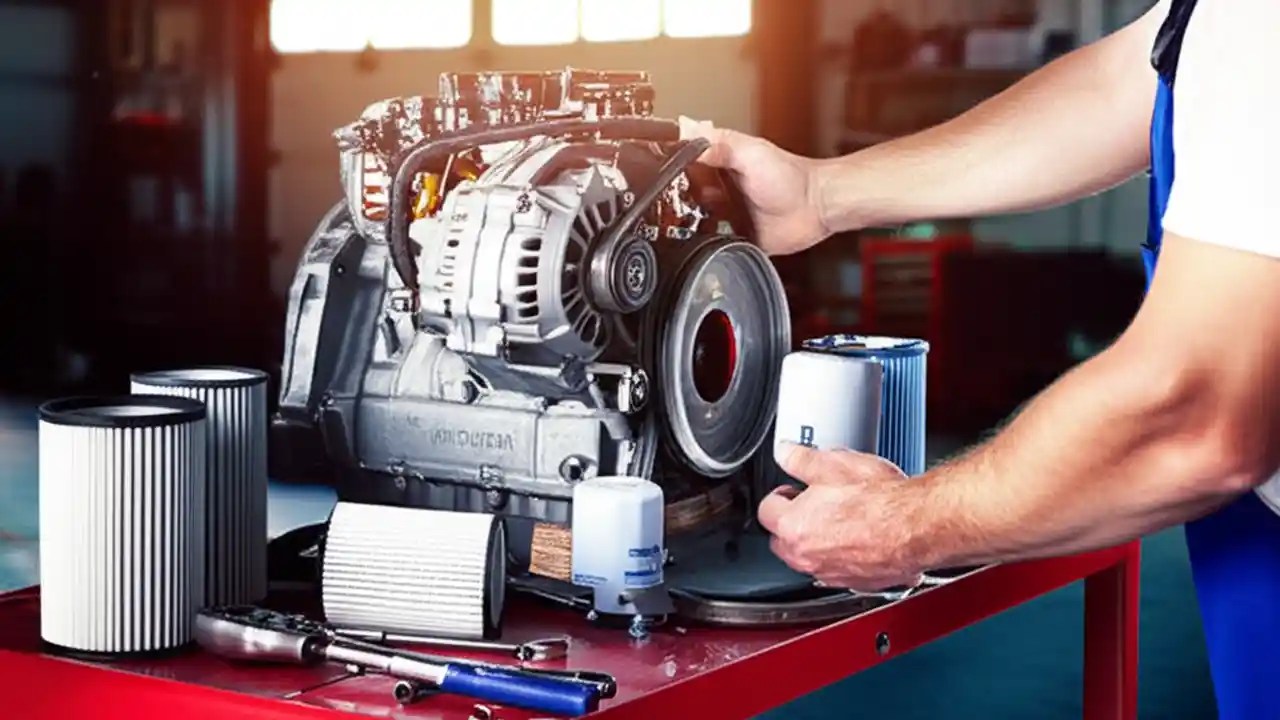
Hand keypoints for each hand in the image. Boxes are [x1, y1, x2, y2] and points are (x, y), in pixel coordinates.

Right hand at [679, 116, 830, 255]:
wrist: (814, 208)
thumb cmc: (790, 177)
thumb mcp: (750, 153)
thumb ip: (718, 145)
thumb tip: (686, 134)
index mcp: (718, 161)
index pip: (682, 160)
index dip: (668, 166)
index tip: (663, 172)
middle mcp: (717, 186)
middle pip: (680, 192)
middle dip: (675, 199)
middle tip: (683, 200)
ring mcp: (722, 212)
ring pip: (690, 219)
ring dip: (688, 222)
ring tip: (695, 218)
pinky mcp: (730, 236)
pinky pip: (708, 243)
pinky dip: (703, 244)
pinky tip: (704, 238)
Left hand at [758, 443, 926, 591]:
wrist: (919, 527)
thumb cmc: (879, 501)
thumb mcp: (833, 464)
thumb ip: (800, 459)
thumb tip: (785, 453)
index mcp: (793, 527)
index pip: (767, 511)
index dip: (779, 494)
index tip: (791, 488)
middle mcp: (808, 557)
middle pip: (783, 541)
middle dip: (792, 522)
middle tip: (811, 504)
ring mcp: (832, 574)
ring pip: (810, 559)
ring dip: (817, 542)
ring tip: (839, 519)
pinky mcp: (858, 583)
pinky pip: (840, 571)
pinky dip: (844, 557)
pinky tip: (861, 539)